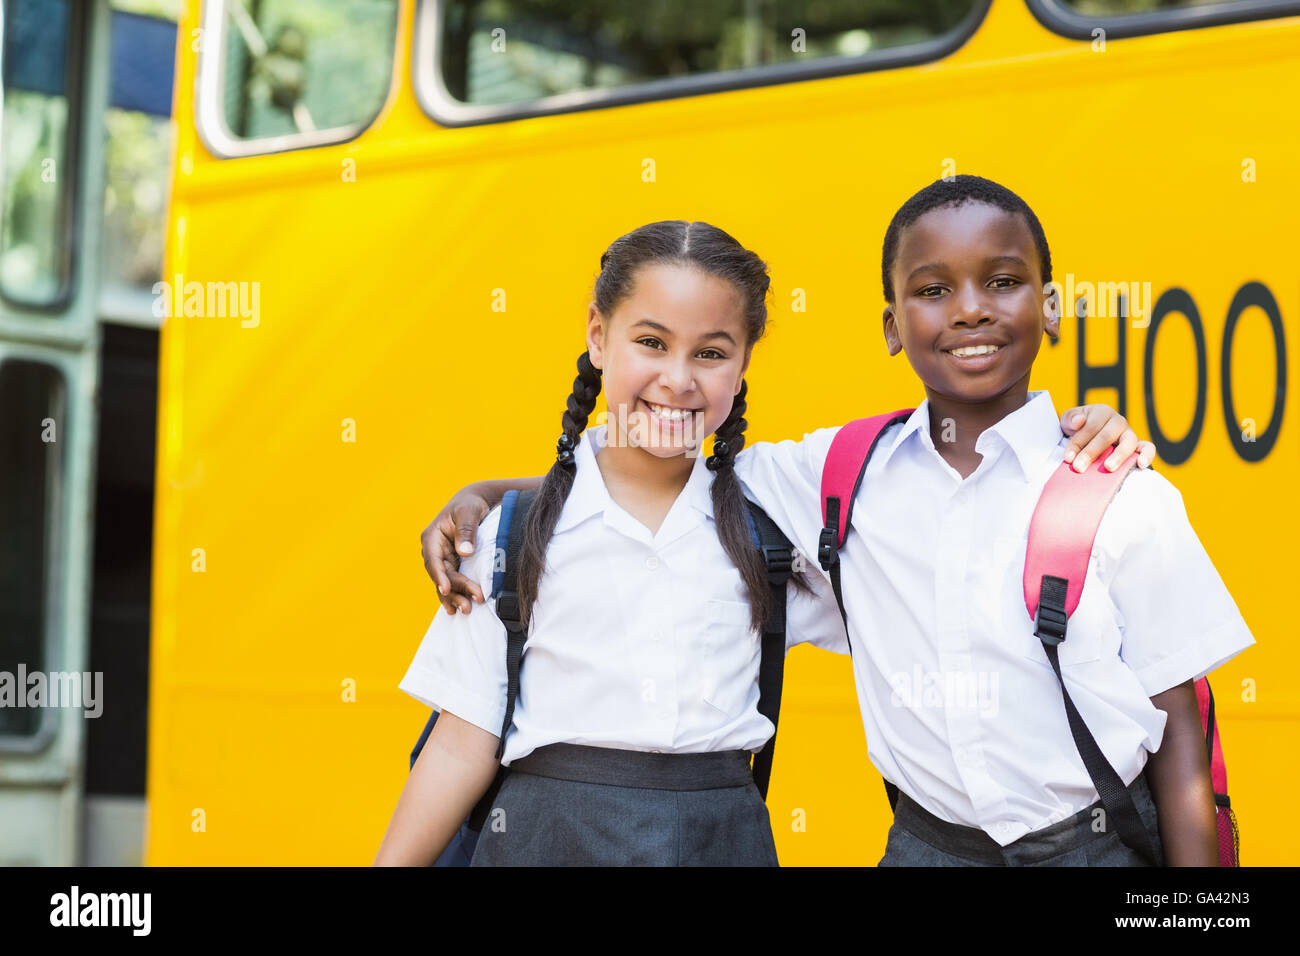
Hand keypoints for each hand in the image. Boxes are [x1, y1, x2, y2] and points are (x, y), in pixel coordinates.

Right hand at [420, 489, 489, 613]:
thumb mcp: (469, 512)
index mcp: (432, 537)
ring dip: (454, 597)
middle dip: (454, 591)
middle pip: (441, 575)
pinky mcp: (452, 565)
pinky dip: (455, 595)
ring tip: (466, 610)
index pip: (433, 560)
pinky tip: (457, 609)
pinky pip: (452, 582)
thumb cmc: (470, 504)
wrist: (476, 503)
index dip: (439, 575)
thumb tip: (465, 551)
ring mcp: (442, 559)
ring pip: (446, 582)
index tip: (446, 589)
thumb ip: (467, 529)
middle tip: (468, 605)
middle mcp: (434, 551)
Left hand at [1060, 404, 1155, 472]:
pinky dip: (1147, 455)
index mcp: (1102, 412)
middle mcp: (1118, 421)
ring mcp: (1129, 434)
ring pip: (1129, 442)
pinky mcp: (1137, 446)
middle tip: (1079, 467)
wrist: (1086, 435)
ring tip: (1108, 468)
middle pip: (1106, 436)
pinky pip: (1147, 448)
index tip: (1068, 458)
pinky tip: (1141, 465)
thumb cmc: (1078, 427)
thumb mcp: (1069, 420)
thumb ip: (1071, 419)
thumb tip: (1080, 421)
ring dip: (1118, 456)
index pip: (1090, 427)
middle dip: (1091, 453)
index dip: (1078, 443)